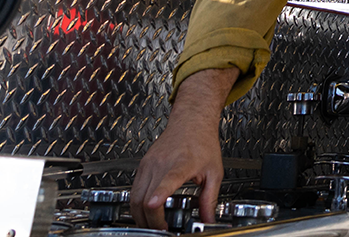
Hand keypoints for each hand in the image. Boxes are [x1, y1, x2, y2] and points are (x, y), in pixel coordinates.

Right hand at [131, 68, 235, 228]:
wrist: (190, 122)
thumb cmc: (202, 142)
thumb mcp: (214, 172)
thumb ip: (209, 198)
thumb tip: (208, 219)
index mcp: (182, 163)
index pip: (167, 180)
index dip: (159, 195)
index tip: (154, 204)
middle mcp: (161, 163)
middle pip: (145, 198)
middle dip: (151, 220)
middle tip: (163, 229)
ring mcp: (149, 164)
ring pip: (135, 197)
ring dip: (141, 215)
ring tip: (155, 224)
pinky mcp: (143, 166)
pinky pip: (134, 190)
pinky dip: (138, 204)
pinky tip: (148, 211)